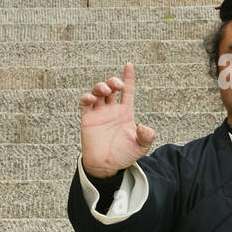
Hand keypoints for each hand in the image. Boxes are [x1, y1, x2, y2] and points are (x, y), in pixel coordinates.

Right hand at [78, 62, 155, 177]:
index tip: (129, 65)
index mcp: (125, 113)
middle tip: (117, 85)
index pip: (127, 91)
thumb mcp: (141, 147)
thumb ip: (146, 137)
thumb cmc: (123, 156)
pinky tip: (92, 99)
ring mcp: (99, 113)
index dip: (128, 77)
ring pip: (97, 91)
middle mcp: (112, 110)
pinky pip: (85, 103)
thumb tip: (144, 127)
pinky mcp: (88, 119)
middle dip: (113, 81)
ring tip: (105, 91)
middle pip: (111, 87)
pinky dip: (87, 97)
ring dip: (101, 86)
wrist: (106, 167)